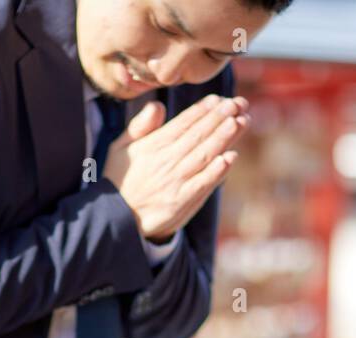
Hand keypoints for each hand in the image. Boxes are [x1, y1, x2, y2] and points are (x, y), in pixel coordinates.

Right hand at [103, 94, 249, 240]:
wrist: (115, 218)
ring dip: (224, 138)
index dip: (202, 110)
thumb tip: (157, 105)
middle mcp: (166, 162)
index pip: (183, 124)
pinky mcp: (181, 203)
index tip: (218, 99)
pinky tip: (230, 157)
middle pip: (197, 136)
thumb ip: (139, 126)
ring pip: (204, 156)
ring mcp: (175, 182)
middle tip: (238, 103)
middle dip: (219, 118)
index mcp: (153, 146)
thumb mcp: (120, 148)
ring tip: (240, 121)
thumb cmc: (120, 179)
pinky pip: (202, 184)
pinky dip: (216, 171)